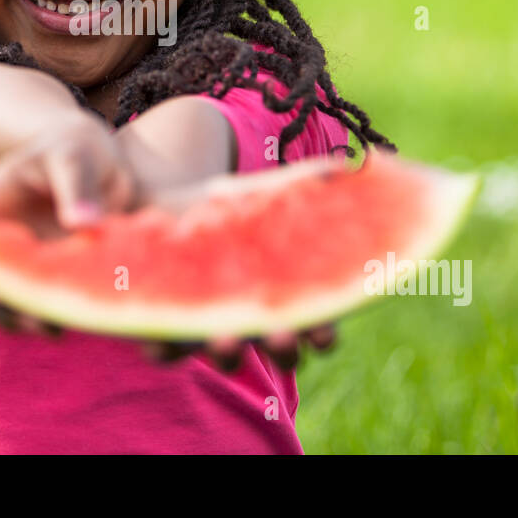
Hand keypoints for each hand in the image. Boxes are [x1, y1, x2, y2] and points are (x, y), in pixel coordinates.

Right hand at [0, 113, 137, 336]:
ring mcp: (15, 266)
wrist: (113, 179)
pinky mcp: (44, 288)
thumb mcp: (76, 154)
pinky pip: (30, 314)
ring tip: (32, 318)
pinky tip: (57, 324)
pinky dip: (40, 322)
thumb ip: (75, 183)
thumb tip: (81, 224)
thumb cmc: (79, 154)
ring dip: (5, 312)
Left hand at [132, 157, 347, 372]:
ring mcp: (217, 321)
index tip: (323, 335)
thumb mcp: (269, 186)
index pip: (317, 325)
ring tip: (223, 338)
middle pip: (280, 349)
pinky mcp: (172, 318)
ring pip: (228, 355)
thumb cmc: (237, 198)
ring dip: (228, 353)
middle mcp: (257, 316)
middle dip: (283, 348)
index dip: (322, 334)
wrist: (174, 198)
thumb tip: (356, 163)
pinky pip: (169, 347)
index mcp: (288, 291)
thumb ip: (308, 180)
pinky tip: (161, 335)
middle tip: (280, 335)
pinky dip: (167, 347)